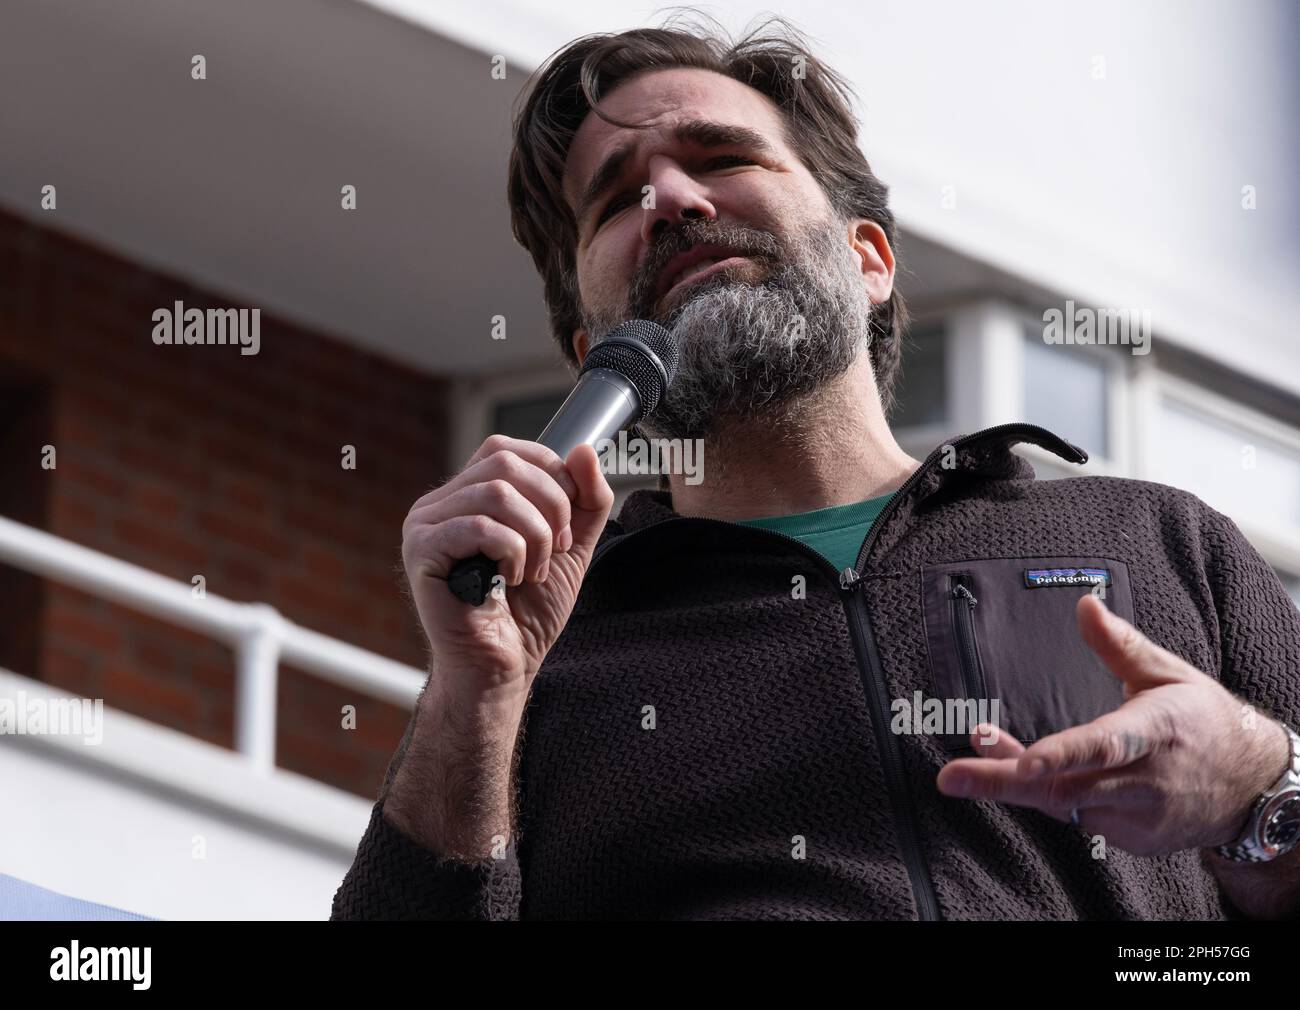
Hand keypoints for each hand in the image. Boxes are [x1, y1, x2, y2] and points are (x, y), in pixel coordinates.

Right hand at [401, 434, 613, 708]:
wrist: (502, 668)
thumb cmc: (528, 612)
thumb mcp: (570, 545)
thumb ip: (585, 499)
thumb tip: (584, 448)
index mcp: (467, 495)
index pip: (508, 449)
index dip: (550, 473)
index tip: (568, 521)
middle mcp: (440, 503)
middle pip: (504, 463)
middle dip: (550, 504)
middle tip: (556, 549)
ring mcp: (424, 525)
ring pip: (496, 492)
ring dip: (534, 534)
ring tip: (533, 570)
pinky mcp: (421, 552)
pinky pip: (478, 527)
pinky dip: (511, 551)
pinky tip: (509, 579)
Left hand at [936, 593, 1289, 855]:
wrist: (1252, 786)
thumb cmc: (1203, 720)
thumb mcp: (1169, 674)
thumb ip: (1120, 645)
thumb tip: (1085, 604)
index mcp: (1156, 730)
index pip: (1104, 744)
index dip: (1061, 754)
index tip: (1022, 763)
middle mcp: (1146, 779)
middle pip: (1068, 786)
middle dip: (1004, 782)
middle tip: (951, 778)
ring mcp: (1139, 816)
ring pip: (1063, 804)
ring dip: (1013, 784)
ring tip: (967, 766)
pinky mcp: (1132, 839)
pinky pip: (1076, 817)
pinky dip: (1046, 796)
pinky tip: (1029, 775)